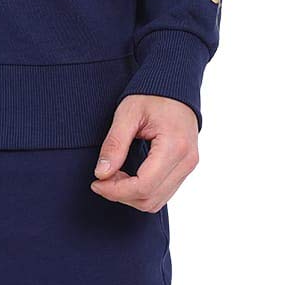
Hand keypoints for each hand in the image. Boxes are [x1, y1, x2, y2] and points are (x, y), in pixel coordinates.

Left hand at [89, 94, 198, 211]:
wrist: (176, 83)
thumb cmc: (152, 93)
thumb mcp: (127, 113)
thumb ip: (114, 144)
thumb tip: (101, 173)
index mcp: (174, 146)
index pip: (143, 186)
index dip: (116, 190)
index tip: (96, 182)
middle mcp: (186, 161)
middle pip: (150, 199)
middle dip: (121, 194)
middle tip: (102, 178)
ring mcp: (189, 166)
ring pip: (157, 201)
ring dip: (131, 195)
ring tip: (114, 175)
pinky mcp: (185, 167)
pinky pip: (163, 192)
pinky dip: (142, 191)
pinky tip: (128, 175)